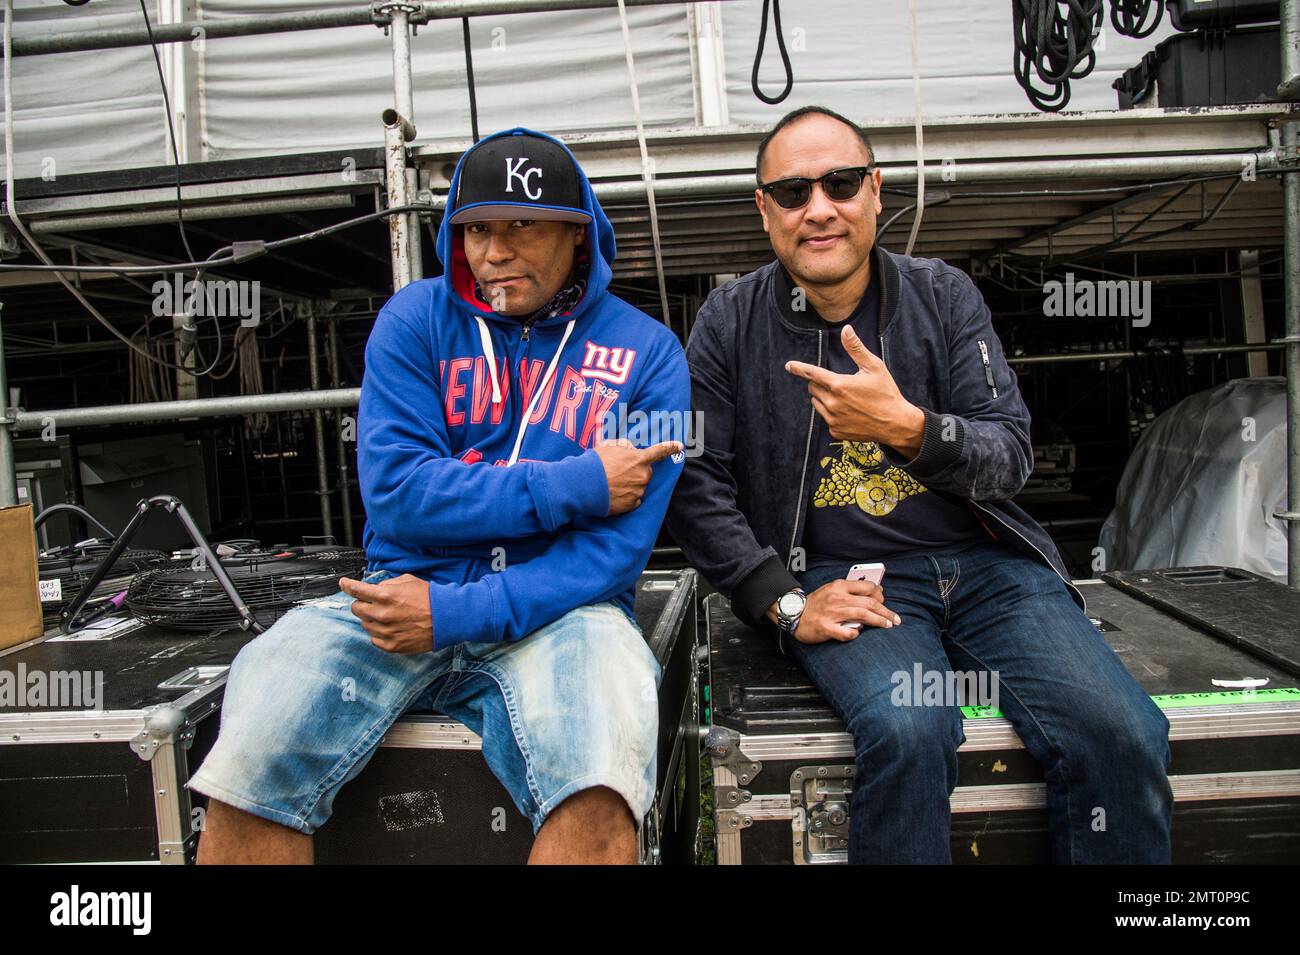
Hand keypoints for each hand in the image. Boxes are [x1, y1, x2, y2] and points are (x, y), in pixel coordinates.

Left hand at [338, 573, 432, 653]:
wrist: (447, 618)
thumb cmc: (430, 598)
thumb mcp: (408, 581)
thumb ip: (387, 584)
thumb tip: (374, 588)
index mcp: (385, 595)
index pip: (356, 590)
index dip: (347, 585)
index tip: (343, 584)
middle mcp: (382, 614)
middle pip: (356, 609)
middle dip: (362, 603)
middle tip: (374, 602)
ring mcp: (386, 632)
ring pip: (364, 624)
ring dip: (372, 618)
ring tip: (389, 616)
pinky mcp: (391, 646)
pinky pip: (374, 639)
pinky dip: (379, 633)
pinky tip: (392, 627)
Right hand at [592, 438, 682, 514]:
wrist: (585, 485)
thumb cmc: (595, 463)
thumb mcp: (609, 446)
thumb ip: (624, 446)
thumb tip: (630, 449)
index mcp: (639, 459)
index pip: (659, 451)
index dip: (670, 448)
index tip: (680, 446)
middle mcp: (643, 475)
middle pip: (646, 472)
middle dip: (636, 471)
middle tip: (618, 472)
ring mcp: (639, 491)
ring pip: (639, 486)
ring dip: (629, 485)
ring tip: (612, 483)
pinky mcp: (632, 504)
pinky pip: (634, 500)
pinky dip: (626, 498)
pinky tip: (614, 494)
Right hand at [783, 578, 901, 643]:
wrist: (793, 613)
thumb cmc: (816, 603)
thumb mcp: (833, 589)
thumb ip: (852, 590)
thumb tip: (877, 590)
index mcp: (839, 586)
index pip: (868, 587)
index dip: (881, 596)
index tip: (885, 603)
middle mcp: (837, 598)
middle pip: (869, 603)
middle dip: (886, 612)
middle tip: (895, 619)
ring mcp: (832, 613)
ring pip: (863, 616)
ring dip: (879, 621)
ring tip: (888, 625)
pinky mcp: (826, 628)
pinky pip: (846, 633)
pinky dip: (855, 634)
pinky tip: (858, 634)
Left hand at [785, 324, 924, 456]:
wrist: (896, 424)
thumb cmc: (886, 393)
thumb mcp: (874, 367)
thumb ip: (856, 349)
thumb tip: (845, 329)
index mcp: (839, 385)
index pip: (812, 374)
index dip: (799, 368)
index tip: (789, 365)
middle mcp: (832, 403)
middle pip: (814, 388)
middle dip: (822, 383)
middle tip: (843, 384)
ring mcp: (832, 419)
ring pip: (817, 403)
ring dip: (825, 398)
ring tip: (848, 399)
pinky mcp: (835, 432)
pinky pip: (825, 418)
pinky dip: (833, 413)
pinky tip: (851, 413)